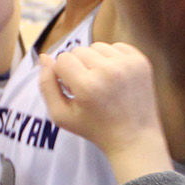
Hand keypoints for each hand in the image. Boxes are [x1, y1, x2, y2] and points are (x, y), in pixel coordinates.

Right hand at [38, 42, 171, 179]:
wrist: (134, 137)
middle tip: (88, 89)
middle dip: (78, 67)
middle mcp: (108, 71)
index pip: (62, 59)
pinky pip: (116, 46)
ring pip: (96, 47)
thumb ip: (46, 85)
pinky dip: (112, 58)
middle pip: (78, 50)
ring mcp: (127, 64)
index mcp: (87, 86)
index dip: (63, 75)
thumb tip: (44, 56)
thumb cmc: (95, 128)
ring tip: (101, 83)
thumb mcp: (61, 115)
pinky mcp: (141, 61)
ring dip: (94, 61)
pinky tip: (115, 78)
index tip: (73, 91)